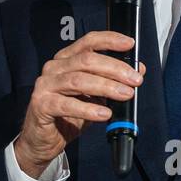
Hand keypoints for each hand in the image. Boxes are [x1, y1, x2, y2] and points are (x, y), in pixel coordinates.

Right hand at [15, 31, 144, 177]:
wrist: (44, 140)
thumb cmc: (68, 115)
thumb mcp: (96, 97)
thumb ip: (113, 81)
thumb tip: (139, 69)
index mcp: (66, 60)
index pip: (88, 42)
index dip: (109, 40)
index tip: (129, 44)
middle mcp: (54, 68)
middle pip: (86, 60)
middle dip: (115, 69)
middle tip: (135, 80)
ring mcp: (45, 85)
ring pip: (78, 80)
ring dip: (106, 87)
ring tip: (125, 95)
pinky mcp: (41, 104)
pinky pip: (66, 105)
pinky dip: (88, 109)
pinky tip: (104, 114)